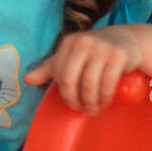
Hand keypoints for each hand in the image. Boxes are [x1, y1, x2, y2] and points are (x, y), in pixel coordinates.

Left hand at [23, 25, 142, 114]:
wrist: (125, 40)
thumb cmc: (92, 52)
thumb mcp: (69, 57)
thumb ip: (47, 68)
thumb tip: (26, 80)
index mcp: (68, 43)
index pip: (60, 74)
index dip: (65, 94)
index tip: (72, 104)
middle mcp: (83, 42)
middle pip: (72, 79)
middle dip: (76, 100)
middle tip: (83, 110)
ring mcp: (102, 47)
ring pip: (90, 82)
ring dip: (91, 101)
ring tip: (94, 109)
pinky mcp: (118, 54)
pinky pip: (108, 81)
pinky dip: (105, 96)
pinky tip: (105, 102)